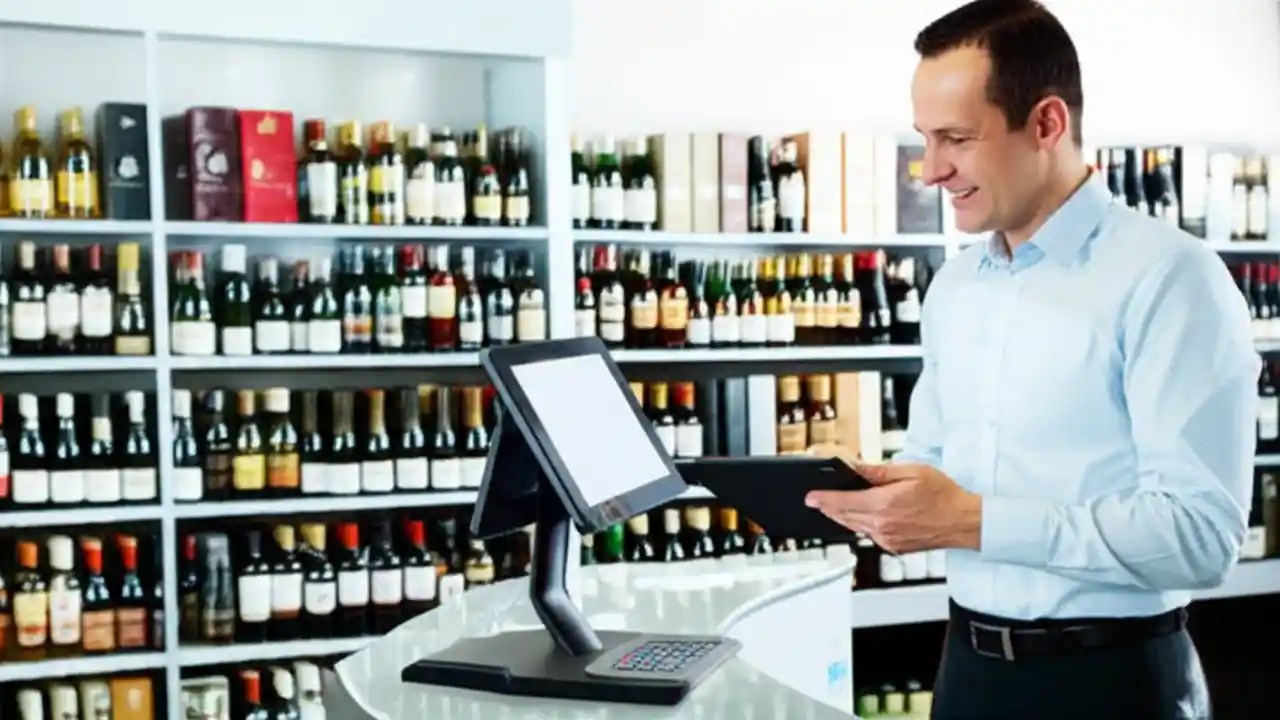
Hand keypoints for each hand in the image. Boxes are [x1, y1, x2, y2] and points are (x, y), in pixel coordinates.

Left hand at [803, 443, 981, 553]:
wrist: (963, 521)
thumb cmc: (943, 496)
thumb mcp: (911, 472)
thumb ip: (878, 471)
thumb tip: (856, 467)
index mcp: (884, 505)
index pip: (843, 503)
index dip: (823, 500)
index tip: (810, 497)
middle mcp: (882, 526)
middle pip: (844, 517)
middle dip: (828, 508)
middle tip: (816, 501)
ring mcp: (887, 539)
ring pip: (855, 528)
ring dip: (842, 517)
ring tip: (833, 507)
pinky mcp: (893, 547)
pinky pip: (869, 536)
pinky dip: (860, 526)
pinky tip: (860, 517)